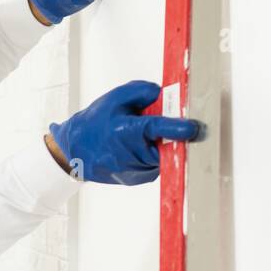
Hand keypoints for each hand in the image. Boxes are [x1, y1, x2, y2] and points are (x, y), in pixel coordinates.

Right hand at [47, 80, 202, 184]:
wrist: (74, 150)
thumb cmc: (94, 123)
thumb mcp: (115, 98)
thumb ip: (142, 91)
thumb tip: (164, 95)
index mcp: (126, 131)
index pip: (160, 129)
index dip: (180, 128)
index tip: (195, 127)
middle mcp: (130, 153)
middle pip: (165, 144)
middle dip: (168, 135)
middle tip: (159, 126)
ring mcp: (133, 169)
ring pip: (161, 156)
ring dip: (159, 145)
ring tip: (139, 137)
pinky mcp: (135, 179)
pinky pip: (155, 166)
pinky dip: (152, 155)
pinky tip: (138, 148)